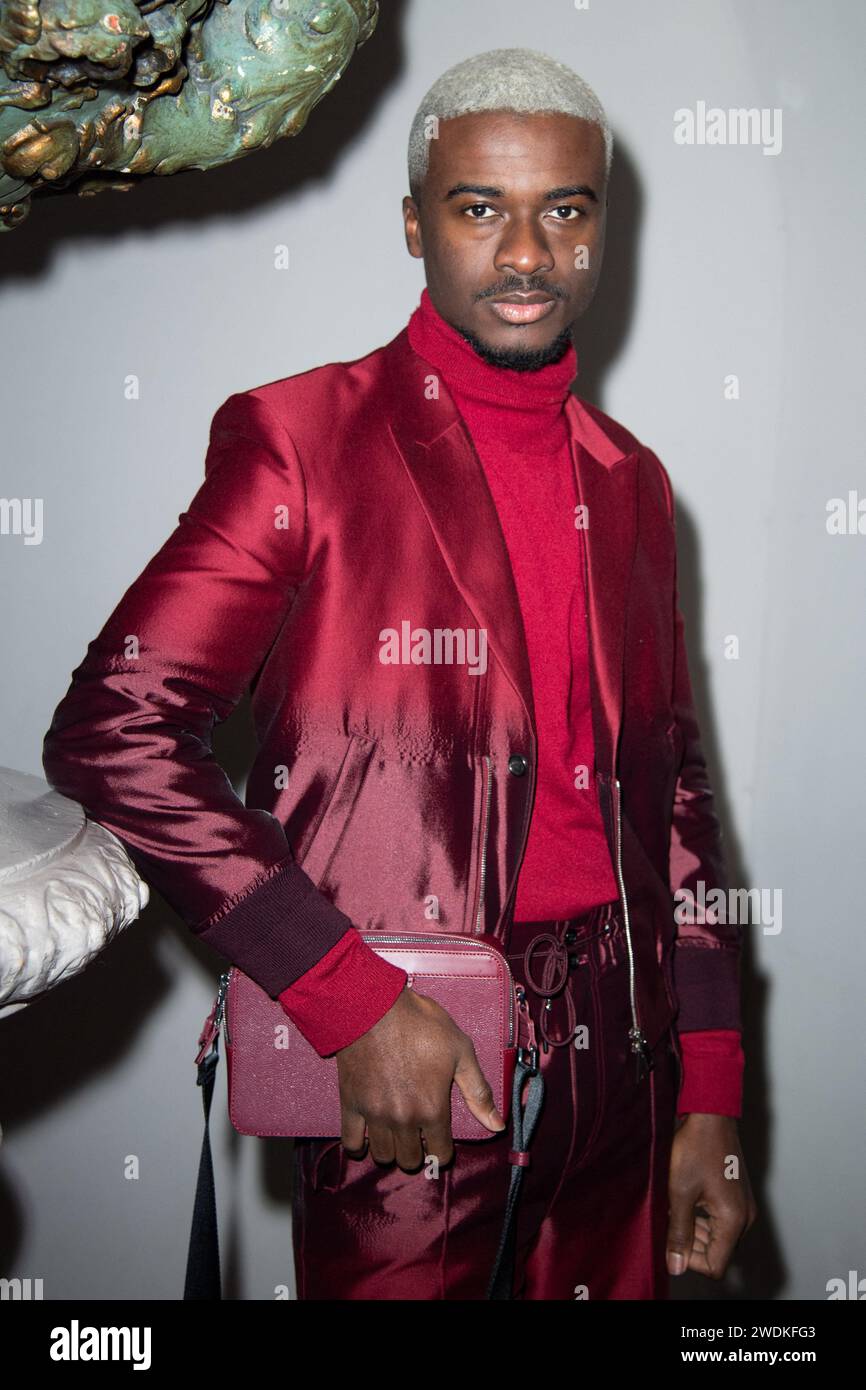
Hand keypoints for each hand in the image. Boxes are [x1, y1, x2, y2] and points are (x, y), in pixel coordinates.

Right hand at [335, 985, 505, 1170]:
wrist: (374, 1006)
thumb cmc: (420, 1025)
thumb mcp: (460, 1051)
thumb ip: (479, 1092)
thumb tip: (497, 1126)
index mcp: (432, 1109)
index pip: (441, 1155)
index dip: (444, 1149)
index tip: (440, 1138)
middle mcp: (403, 1119)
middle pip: (410, 1161)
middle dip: (418, 1152)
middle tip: (417, 1135)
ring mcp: (374, 1115)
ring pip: (383, 1156)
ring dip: (392, 1150)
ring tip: (396, 1133)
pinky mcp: (350, 1105)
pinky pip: (350, 1143)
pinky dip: (359, 1146)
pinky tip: (367, 1137)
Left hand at [666, 1113, 756, 1278]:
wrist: (711, 1114)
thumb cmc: (695, 1148)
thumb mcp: (680, 1193)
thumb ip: (679, 1232)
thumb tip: (675, 1266)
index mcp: (734, 1221)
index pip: (715, 1266)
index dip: (689, 1259)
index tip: (671, 1238)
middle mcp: (745, 1218)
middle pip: (717, 1253)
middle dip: (690, 1243)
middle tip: (670, 1218)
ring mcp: (743, 1207)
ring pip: (717, 1237)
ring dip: (694, 1229)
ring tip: (675, 1206)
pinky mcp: (737, 1197)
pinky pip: (719, 1221)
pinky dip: (701, 1217)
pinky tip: (685, 1199)